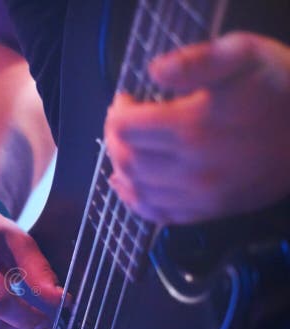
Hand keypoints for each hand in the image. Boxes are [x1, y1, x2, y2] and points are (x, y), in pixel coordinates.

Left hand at [105, 32, 289, 224]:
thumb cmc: (283, 86)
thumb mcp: (245, 55)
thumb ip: (197, 60)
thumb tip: (154, 71)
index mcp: (194, 127)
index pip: (127, 127)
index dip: (117, 112)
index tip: (125, 100)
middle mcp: (192, 168)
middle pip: (127, 158)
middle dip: (114, 139)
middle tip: (121, 122)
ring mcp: (202, 195)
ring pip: (137, 190)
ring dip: (120, 169)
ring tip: (124, 149)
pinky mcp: (211, 211)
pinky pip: (158, 215)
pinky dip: (135, 202)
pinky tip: (127, 186)